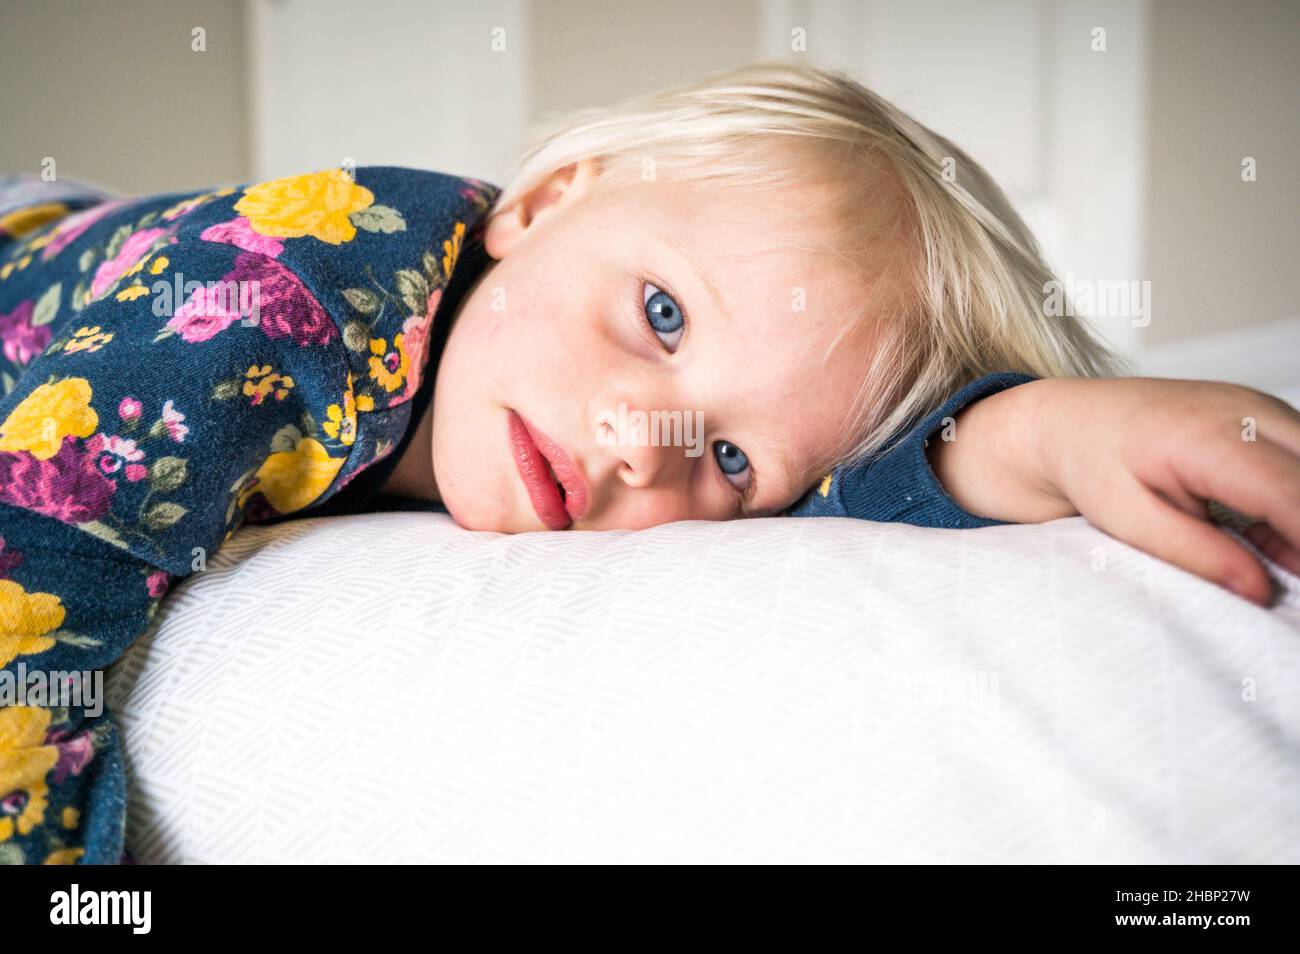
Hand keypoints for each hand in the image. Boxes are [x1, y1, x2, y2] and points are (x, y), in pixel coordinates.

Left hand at [1027, 377, 1299, 606]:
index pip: (1288, 493)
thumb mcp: (1126, 520)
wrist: (1069, 419)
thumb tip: (1257, 589)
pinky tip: (1272, 543)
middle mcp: (1244, 410)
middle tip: (1291, 581)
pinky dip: (1299, 503)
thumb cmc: (1089, 461)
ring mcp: (1259, 408)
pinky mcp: (1263, 417)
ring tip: (1284, 568)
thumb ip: (1193, 553)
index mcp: (1206, 437)